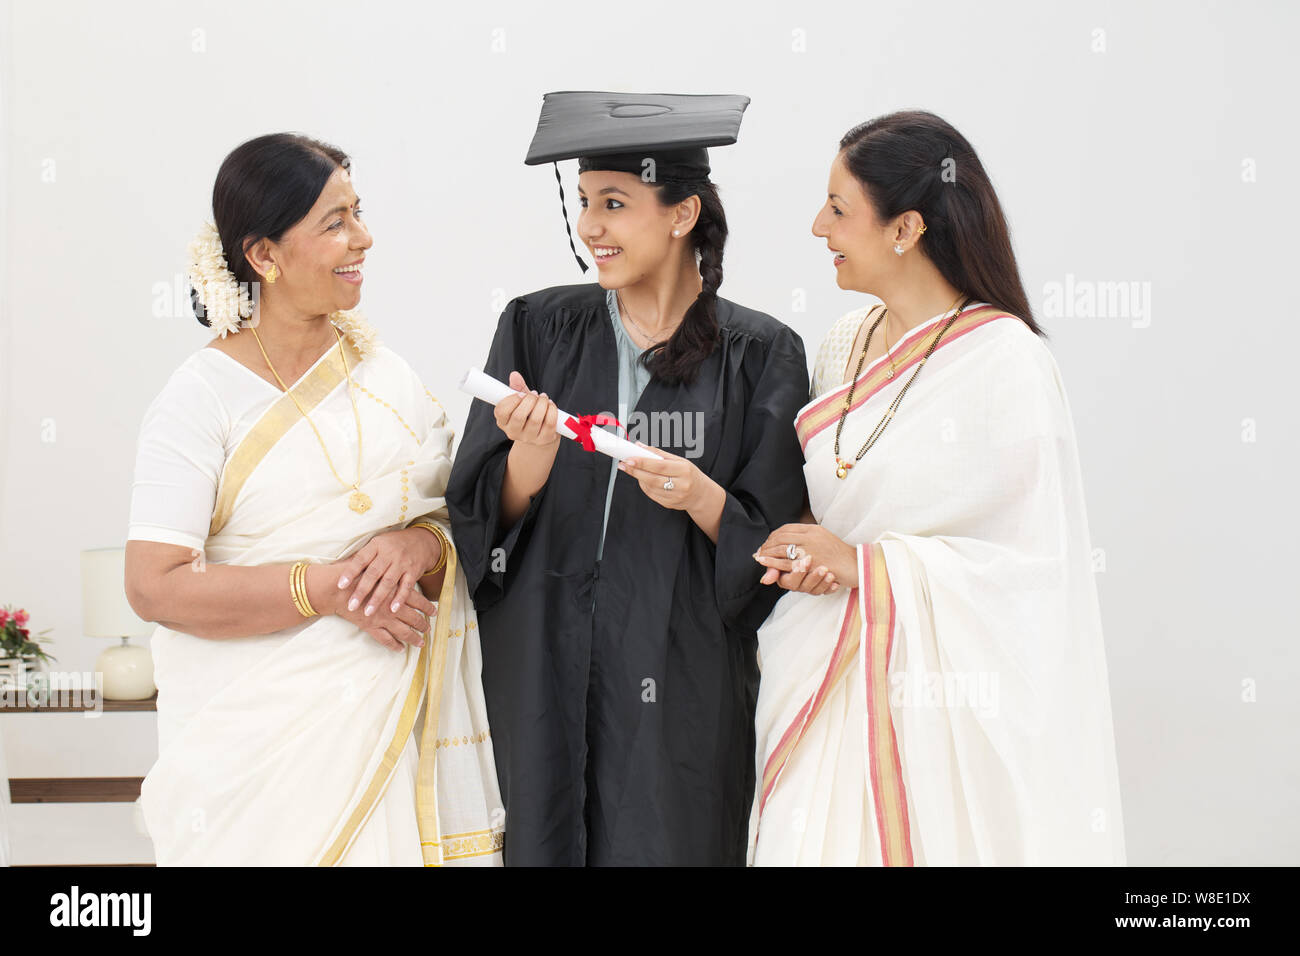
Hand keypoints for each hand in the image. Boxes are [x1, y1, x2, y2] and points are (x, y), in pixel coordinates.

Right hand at [310, 564, 435, 651]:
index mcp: (395, 591)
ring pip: (403, 631)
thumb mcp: (376, 569)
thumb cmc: (355, 575)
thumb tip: (398, 568)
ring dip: (414, 638)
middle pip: (414, 618)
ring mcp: (382, 618)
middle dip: (423, 625)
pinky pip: (386, 639)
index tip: (434, 611)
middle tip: (429, 629)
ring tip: (421, 642)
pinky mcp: (371, 626)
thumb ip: (388, 572)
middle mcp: (392, 606)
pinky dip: (394, 645)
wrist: (336, 588)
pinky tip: (400, 649)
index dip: (427, 607)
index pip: (418, 600)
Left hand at [333, 527, 439, 620]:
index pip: (360, 559)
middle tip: (351, 606)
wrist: (421, 541)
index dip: (350, 572)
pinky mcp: (414, 572)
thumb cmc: (392, 545)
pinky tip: (393, 610)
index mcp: (376, 545)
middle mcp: (389, 554)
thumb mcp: (377, 544)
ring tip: (368, 613)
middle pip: (373, 574)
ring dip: (377, 598)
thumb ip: (362, 556)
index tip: (340, 586)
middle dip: (361, 591)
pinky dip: (400, 599)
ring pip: (388, 582)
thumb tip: (338, 567)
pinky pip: (406, 587)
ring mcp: (402, 563)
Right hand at [494, 371, 559, 448]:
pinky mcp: (544, 439)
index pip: (501, 412)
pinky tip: (550, 405)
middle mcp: (513, 432)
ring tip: (544, 398)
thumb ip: (517, 387)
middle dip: (529, 400)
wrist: (541, 432)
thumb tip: (515, 375)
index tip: (521, 394)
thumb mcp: (521, 400)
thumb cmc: (529, 413)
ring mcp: (529, 438)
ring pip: (535, 419)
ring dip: (542, 403)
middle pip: (519, 416)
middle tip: (535, 394)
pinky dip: (552, 410)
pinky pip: (550, 423)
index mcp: (503, 422)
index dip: (512, 400)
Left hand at [618, 442, 714, 511]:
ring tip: (630, 469)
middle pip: (653, 478)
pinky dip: (643, 486)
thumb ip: (659, 453)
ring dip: (637, 477)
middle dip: (635, 470)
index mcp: (684, 470)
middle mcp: (681, 485)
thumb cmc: (689, 474)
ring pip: (650, 487)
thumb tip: (640, 446)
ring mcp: (675, 496)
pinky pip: (651, 494)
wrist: (700, 494)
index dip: (643, 462)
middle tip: (624, 463)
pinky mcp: (669, 504)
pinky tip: (641, 479)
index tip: (630, 458)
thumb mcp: (679, 460)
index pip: (660, 466)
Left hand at [753, 523, 858, 590]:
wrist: (857, 566)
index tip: (766, 544)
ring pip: (780, 547)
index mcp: (813, 529)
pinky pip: (786, 561)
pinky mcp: (810, 561)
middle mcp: (810, 535)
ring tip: (759, 558)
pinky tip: (764, 563)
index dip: (773, 536)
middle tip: (759, 552)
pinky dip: (772, 562)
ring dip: (766, 553)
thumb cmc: (840, 557)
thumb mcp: (823, 542)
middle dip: (767, 544)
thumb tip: (793, 547)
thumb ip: (807, 542)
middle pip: (780, 536)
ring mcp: (810, 547)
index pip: (786, 528)